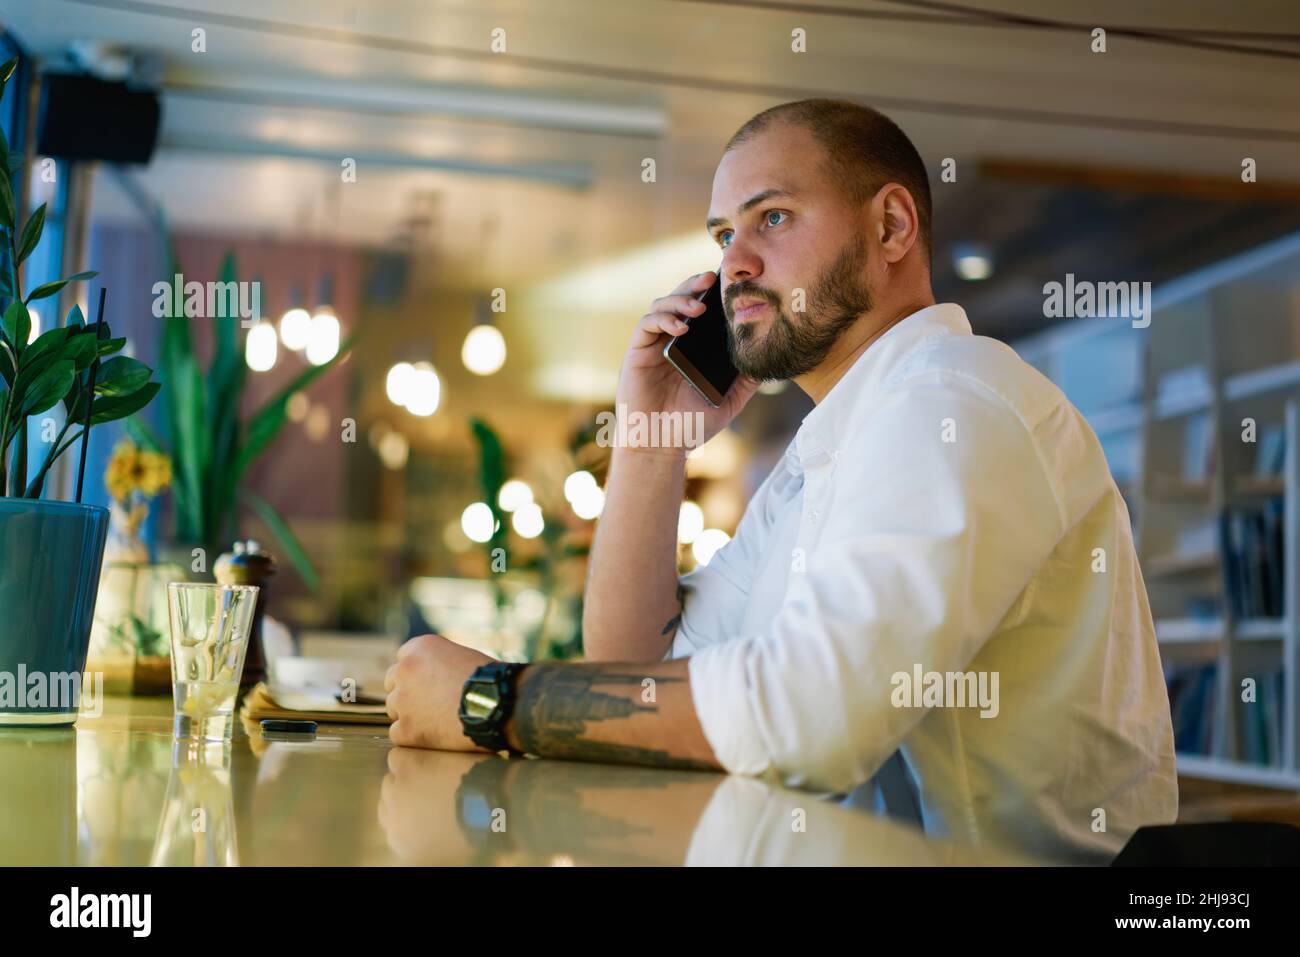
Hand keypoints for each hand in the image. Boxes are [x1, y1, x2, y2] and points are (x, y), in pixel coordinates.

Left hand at [384, 633, 495, 750]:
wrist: (497, 706)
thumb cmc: (488, 682)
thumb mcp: (461, 657)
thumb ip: (437, 664)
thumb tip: (428, 678)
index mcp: (419, 647)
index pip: (403, 659)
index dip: (415, 673)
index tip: (426, 683)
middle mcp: (404, 670)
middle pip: (393, 684)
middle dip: (408, 693)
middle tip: (430, 705)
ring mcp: (402, 701)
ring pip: (394, 709)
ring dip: (410, 715)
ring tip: (438, 721)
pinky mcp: (405, 729)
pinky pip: (398, 734)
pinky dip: (413, 737)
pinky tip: (435, 736)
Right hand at [617, 271, 760, 449]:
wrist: (660, 447)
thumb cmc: (690, 427)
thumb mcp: (729, 402)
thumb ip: (746, 382)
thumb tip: (770, 363)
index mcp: (690, 348)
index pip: (699, 310)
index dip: (709, 293)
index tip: (727, 284)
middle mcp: (670, 342)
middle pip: (679, 300)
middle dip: (694, 285)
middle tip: (712, 278)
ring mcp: (652, 346)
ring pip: (661, 306)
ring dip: (679, 300)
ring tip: (699, 307)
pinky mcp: (636, 353)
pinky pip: (647, 325)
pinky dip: (664, 319)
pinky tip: (681, 327)